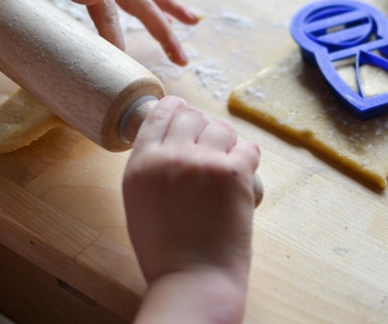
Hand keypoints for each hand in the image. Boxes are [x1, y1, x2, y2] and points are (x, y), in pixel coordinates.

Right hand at [123, 96, 258, 282]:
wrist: (192, 278)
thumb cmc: (165, 249)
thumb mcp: (138, 200)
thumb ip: (151, 165)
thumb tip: (172, 135)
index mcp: (141, 163)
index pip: (160, 113)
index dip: (177, 109)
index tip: (185, 114)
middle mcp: (171, 156)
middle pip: (192, 115)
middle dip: (202, 126)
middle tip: (209, 145)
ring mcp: (204, 162)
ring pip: (222, 127)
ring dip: (226, 141)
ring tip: (225, 162)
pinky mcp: (234, 172)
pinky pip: (248, 147)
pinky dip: (248, 157)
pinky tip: (242, 172)